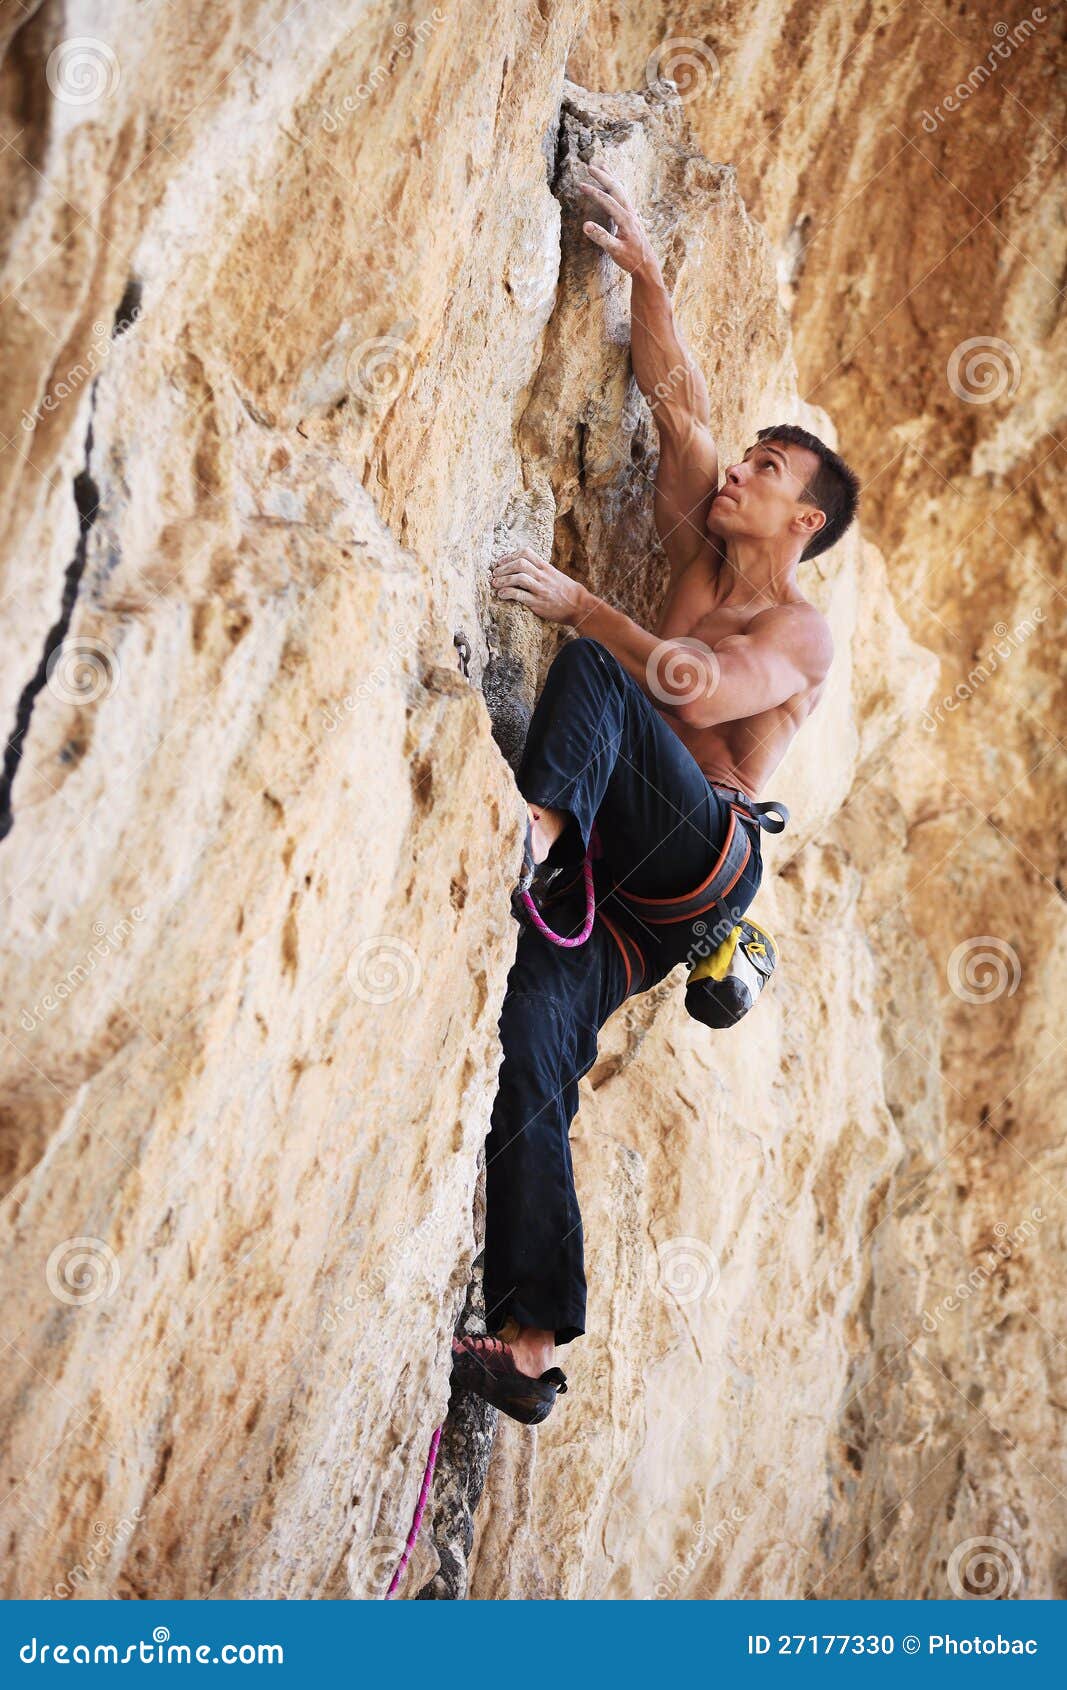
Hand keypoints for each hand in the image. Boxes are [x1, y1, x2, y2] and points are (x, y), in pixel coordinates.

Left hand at [491, 547, 587, 626]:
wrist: (580, 607)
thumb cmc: (568, 592)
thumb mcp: (556, 575)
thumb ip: (542, 570)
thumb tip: (526, 567)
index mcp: (546, 568)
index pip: (527, 553)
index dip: (511, 555)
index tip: (501, 561)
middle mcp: (543, 576)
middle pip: (520, 563)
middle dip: (504, 567)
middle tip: (495, 573)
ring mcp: (541, 589)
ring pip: (518, 578)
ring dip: (503, 580)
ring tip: (495, 584)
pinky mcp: (538, 603)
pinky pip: (519, 595)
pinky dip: (507, 593)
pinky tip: (501, 595)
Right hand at [578, 162, 659, 279]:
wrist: (647, 266)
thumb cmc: (632, 259)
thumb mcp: (615, 251)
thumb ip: (601, 237)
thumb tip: (586, 225)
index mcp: (625, 219)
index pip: (607, 200)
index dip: (593, 192)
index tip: (580, 185)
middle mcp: (630, 213)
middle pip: (616, 188)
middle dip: (603, 176)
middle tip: (590, 167)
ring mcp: (632, 214)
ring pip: (621, 190)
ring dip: (611, 178)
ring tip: (603, 166)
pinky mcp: (632, 218)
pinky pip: (623, 197)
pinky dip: (617, 187)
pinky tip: (615, 187)